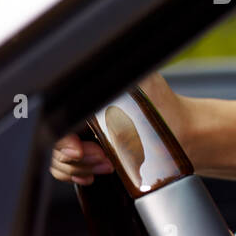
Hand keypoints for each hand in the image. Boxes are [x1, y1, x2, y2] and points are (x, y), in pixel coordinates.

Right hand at [50, 72, 188, 183]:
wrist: (183, 134)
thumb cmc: (163, 105)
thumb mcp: (140, 81)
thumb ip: (114, 73)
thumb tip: (92, 60)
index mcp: (86, 97)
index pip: (53, 117)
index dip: (61, 137)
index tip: (78, 148)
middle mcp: (79, 115)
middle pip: (52, 140)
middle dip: (73, 155)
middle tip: (103, 156)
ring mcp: (81, 137)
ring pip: (57, 158)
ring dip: (79, 166)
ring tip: (108, 164)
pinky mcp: (87, 158)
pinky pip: (66, 170)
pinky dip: (76, 174)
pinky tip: (95, 173)